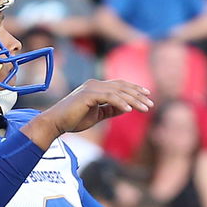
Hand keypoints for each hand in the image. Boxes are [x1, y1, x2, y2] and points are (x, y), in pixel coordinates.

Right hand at [29, 79, 153, 141]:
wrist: (55, 123)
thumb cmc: (73, 120)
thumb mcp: (97, 115)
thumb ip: (110, 110)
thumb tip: (126, 108)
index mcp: (96, 87)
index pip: (120, 86)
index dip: (134, 90)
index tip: (147, 96)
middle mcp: (95, 84)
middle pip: (122, 87)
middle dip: (138, 95)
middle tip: (151, 103)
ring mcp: (91, 87)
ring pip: (118, 92)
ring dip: (133, 100)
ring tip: (145, 109)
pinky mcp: (88, 94)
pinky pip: (109, 97)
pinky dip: (120, 103)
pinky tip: (129, 110)